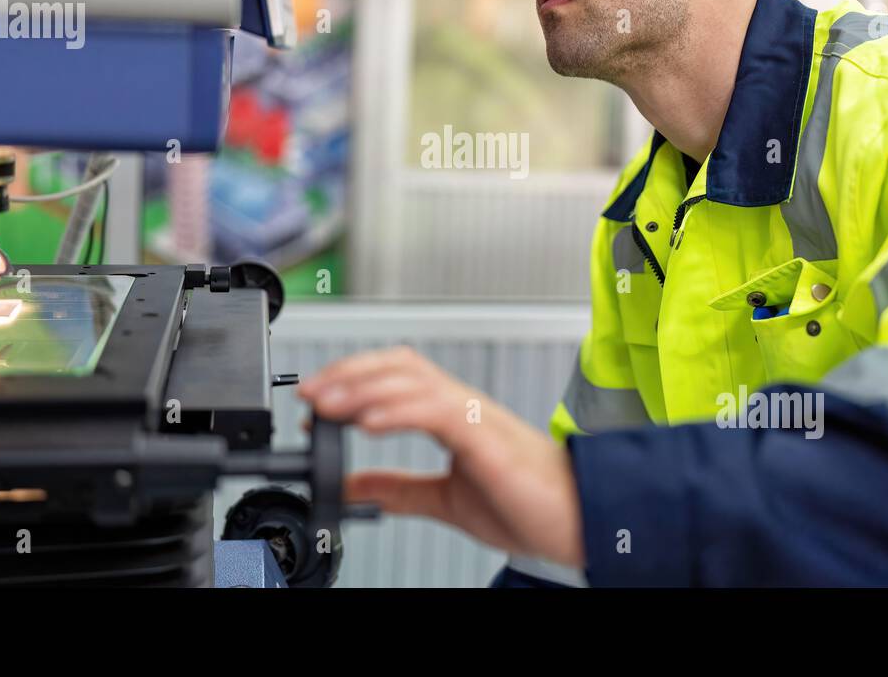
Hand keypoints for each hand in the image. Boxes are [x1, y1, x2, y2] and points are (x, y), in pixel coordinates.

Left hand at [298, 346, 585, 568]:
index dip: (351, 381)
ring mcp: (476, 416)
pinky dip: (396, 411)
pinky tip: (367, 423)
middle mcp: (462, 405)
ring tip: (325, 405)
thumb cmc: (528, 505)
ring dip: (361, 388)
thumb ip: (398, 487)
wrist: (580, 522)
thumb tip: (352, 484)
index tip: (313, 404)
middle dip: (348, 372)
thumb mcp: (445, 498)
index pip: (395, 378)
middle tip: (307, 394)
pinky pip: (436, 410)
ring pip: (411, 380)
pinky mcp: (487, 436)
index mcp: (453, 415)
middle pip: (398, 364)